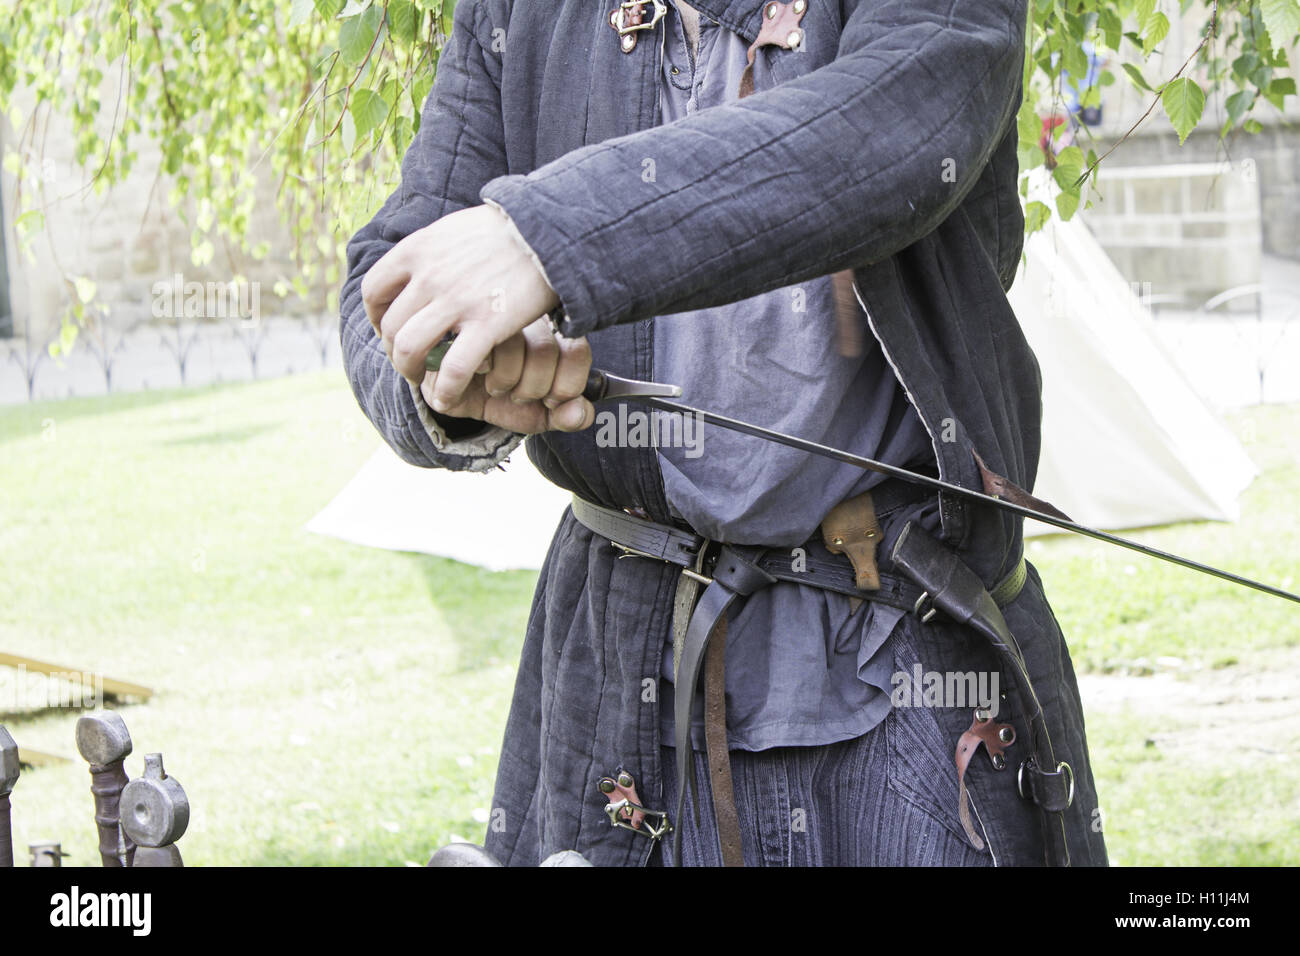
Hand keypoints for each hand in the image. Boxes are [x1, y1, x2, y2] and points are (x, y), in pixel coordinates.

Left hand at [362, 204, 560, 408]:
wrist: (551, 230)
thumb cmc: (509, 229)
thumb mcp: (455, 228)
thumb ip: (432, 249)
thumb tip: (419, 264)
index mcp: (417, 249)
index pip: (373, 291)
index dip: (376, 318)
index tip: (389, 331)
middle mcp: (429, 275)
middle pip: (389, 327)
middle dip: (394, 352)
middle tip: (411, 362)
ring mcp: (456, 301)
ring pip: (409, 349)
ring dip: (410, 372)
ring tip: (424, 380)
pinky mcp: (487, 324)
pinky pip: (453, 368)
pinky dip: (445, 389)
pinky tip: (449, 397)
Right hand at [419, 317, 595, 433]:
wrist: (454, 396)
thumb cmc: (502, 400)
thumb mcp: (539, 414)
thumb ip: (567, 416)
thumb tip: (579, 414)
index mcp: (554, 334)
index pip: (577, 350)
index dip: (568, 384)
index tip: (551, 400)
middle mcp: (528, 315)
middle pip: (546, 349)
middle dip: (533, 389)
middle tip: (517, 396)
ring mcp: (494, 313)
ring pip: (514, 345)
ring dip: (505, 381)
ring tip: (494, 386)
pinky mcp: (463, 321)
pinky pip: (479, 343)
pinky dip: (479, 370)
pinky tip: (474, 372)